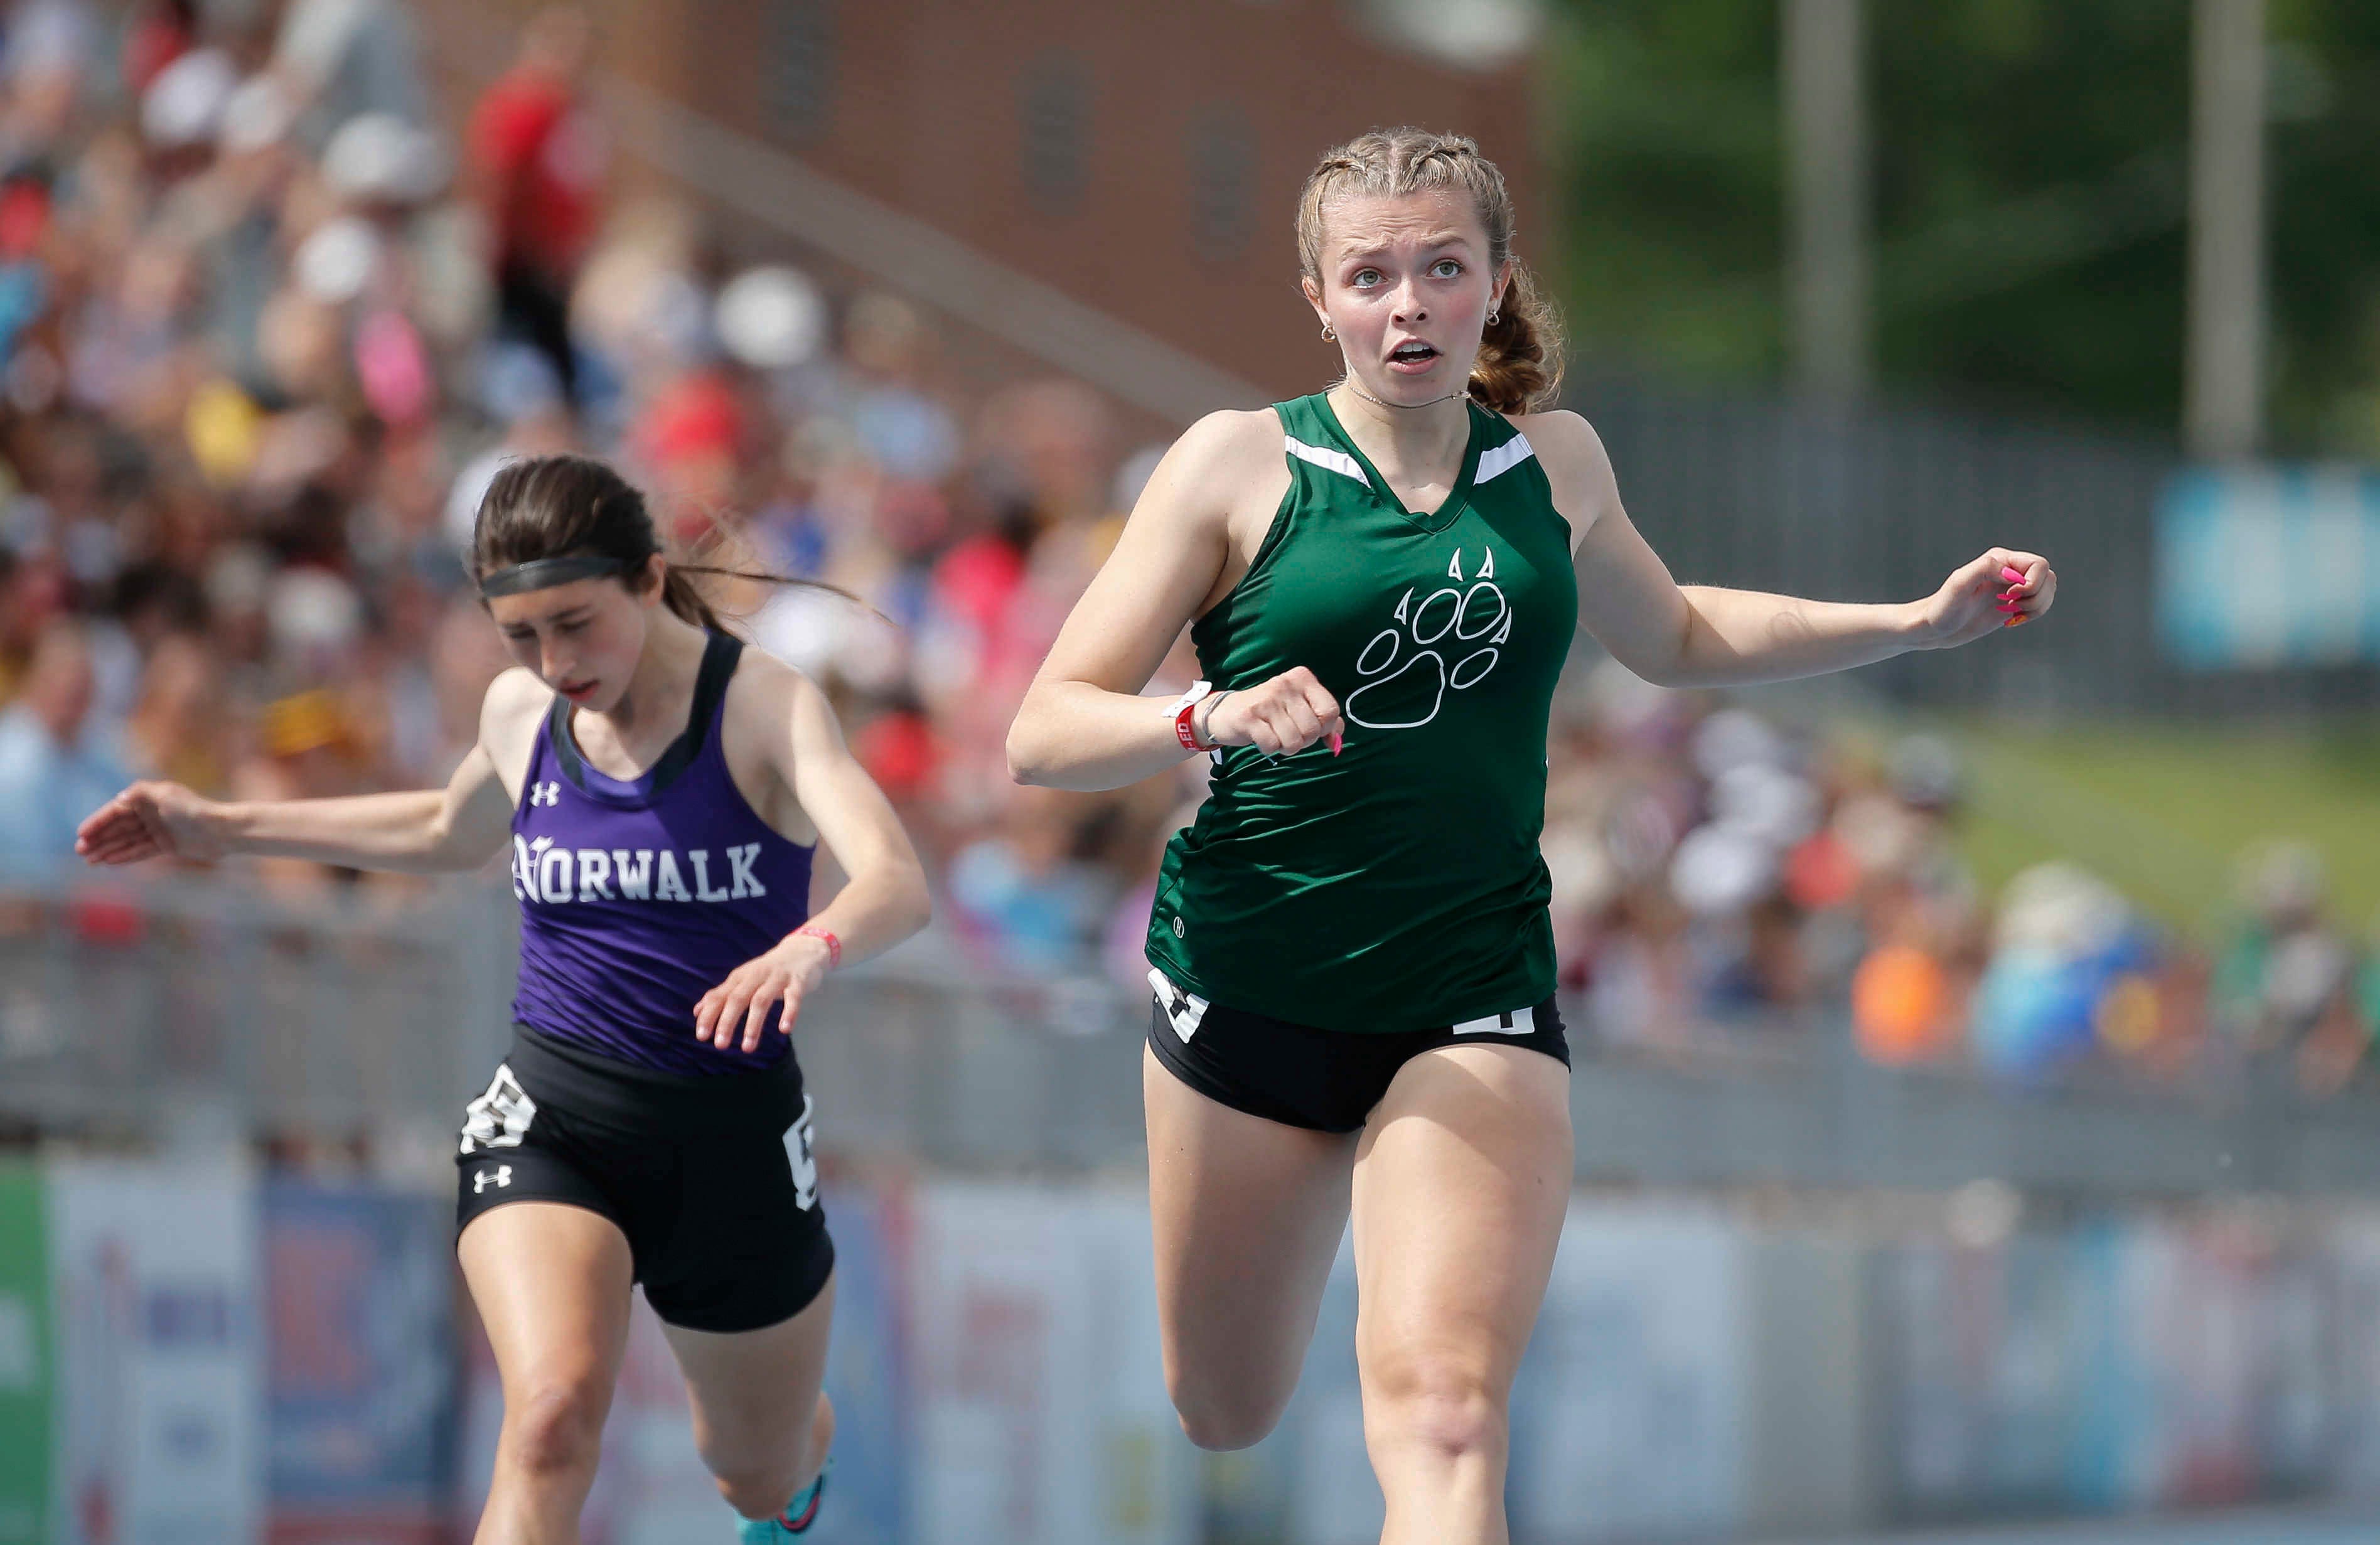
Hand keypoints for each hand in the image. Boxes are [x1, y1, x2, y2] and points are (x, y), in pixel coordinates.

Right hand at [75, 781, 232, 864]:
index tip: (81, 835)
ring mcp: (158, 829)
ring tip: (90, 860)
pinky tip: (109, 862)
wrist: (221, 830)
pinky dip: (125, 856)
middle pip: (119, 827)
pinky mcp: (166, 845)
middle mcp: (151, 813)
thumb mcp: (164, 795)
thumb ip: (140, 793)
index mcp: (148, 798)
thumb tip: (119, 798)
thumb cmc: (192, 810)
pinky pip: (140, 851)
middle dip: (99, 839)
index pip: (115, 811)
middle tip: (81, 851)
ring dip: (108, 849)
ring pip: (127, 840)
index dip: (97, 822)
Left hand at [692, 932, 832, 1052]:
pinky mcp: (797, 982)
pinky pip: (793, 998)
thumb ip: (720, 995)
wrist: (801, 950)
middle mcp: (755, 976)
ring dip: (753, 1024)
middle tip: (720, 1045)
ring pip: (762, 1000)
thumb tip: (697, 1012)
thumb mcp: (742, 979)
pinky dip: (788, 1013)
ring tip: (747, 1048)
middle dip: (727, 1022)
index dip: (709, 1015)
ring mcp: (777, 978)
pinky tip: (784, 1029)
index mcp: (740, 978)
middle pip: (737, 998)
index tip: (701, 1036)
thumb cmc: (767, 970)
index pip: (719, 996)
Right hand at [1202, 666, 1343, 756]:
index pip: (1331, 711)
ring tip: (1275, 735)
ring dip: (1286, 747)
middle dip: (1303, 741)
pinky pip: (1272, 745)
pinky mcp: (1249, 717)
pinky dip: (1269, 749)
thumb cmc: (1270, 713)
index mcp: (1302, 678)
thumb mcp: (1300, 709)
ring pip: (1294, 741)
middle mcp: (1285, 684)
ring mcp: (1266, 700)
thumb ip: (1325, 722)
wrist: (1226, 711)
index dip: (1325, 728)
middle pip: (1313, 729)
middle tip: (1289, 733)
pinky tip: (1261, 738)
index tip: (1312, 728)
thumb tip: (1337, 742)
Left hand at [1915, 549, 2057, 648]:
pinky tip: (2010, 620)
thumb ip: (1986, 568)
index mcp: (2000, 559)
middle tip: (2009, 605)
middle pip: (2048, 577)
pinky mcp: (2014, 604)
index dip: (2032, 583)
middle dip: (2036, 596)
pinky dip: (2032, 614)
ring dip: (2036, 606)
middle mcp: (2010, 570)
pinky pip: (2040, 605)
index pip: (2039, 564)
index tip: (2009, 596)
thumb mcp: (1959, 584)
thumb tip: (2013, 573)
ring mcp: (2013, 588)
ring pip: (2048, 591)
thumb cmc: (1943, 607)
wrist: (1935, 629)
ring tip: (2010, 612)